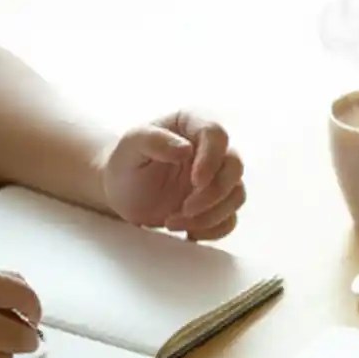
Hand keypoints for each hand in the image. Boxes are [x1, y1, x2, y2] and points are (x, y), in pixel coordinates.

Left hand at [100, 111, 245, 240]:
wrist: (122, 193)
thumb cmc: (125, 163)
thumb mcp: (130, 146)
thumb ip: (154, 140)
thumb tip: (186, 148)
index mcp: (192, 124)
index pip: (216, 133)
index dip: (212, 158)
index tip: (196, 181)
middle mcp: (211, 149)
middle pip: (234, 167)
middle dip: (213, 193)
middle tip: (184, 209)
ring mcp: (217, 178)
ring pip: (236, 195)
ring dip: (210, 215)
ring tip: (172, 223)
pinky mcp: (216, 205)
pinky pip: (230, 220)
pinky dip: (212, 231)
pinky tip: (187, 233)